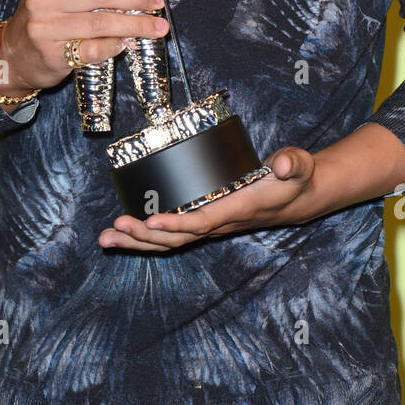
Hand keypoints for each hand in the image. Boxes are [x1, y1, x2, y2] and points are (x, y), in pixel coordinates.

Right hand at [0, 0, 174, 94]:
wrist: (15, 55)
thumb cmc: (49, 17)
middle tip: (158, 2)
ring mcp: (44, 28)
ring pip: (99, 23)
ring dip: (135, 25)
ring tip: (157, 28)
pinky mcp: (51, 55)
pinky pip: (91, 50)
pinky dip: (114, 46)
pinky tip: (127, 43)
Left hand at [98, 145, 316, 251]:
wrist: (298, 198)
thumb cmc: (294, 179)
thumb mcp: (298, 166)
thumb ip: (291, 162)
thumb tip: (280, 163)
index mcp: (237, 211)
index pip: (202, 222)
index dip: (177, 224)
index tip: (151, 220)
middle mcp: (220, 224)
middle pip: (177, 239)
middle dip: (144, 236)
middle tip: (116, 227)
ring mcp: (210, 226)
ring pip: (169, 242)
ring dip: (137, 242)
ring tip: (106, 238)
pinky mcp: (204, 221)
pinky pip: (171, 235)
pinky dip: (145, 237)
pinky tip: (122, 234)